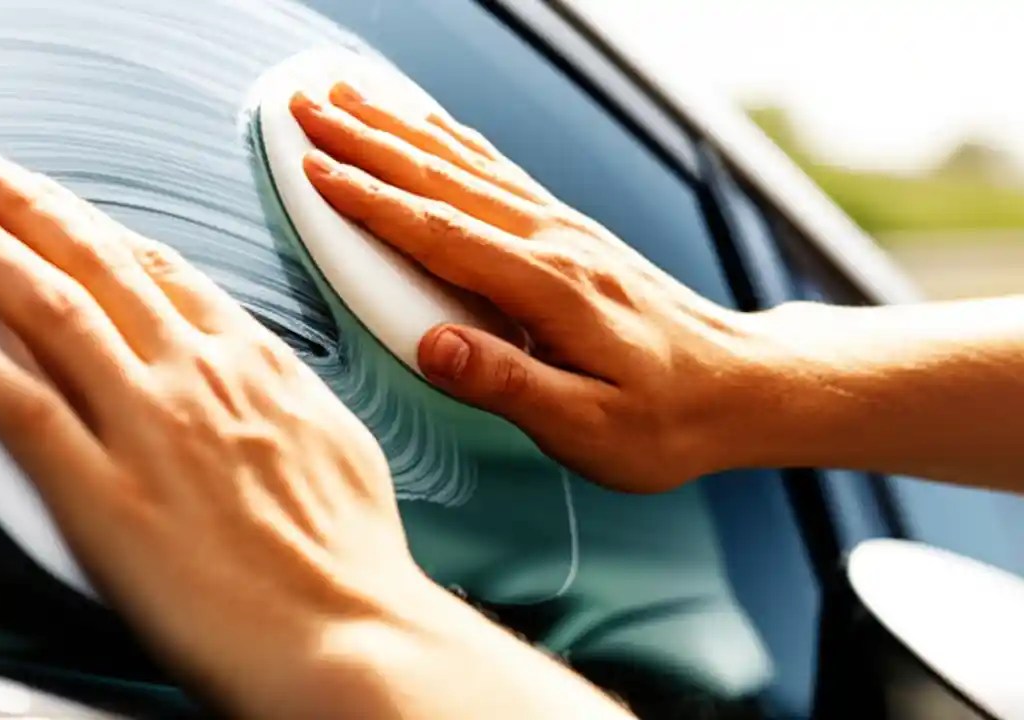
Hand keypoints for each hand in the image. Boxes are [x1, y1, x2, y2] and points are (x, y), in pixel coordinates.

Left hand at [0, 139, 429, 715]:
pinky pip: (18, 406)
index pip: (160, 269)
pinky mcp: (101, 493)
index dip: (101, 227)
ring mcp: (146, 427)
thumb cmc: (352, 558)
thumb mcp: (337, 443)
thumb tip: (264, 378)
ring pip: (49, 308)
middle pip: (95, 261)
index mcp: (254, 363)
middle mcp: (195, 375)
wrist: (349, 632)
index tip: (67, 206)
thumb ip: (285, 397)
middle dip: (28, 201)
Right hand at [291, 83, 760, 492]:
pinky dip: (455, 140)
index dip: (370, 200)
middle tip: (307, 106)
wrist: (741, 384)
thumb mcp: (589, 427)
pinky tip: (432, 124)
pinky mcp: (571, 232)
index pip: (440, 232)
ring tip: (350, 95)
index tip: (314, 167)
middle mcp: (553, 242)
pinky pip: (500, 170)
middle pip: (442, 178)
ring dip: (400, 127)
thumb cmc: (667, 418)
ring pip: (465, 163)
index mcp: (548, 287)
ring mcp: (563, 229)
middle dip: (367, 139)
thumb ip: (508, 384)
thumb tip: (434, 346)